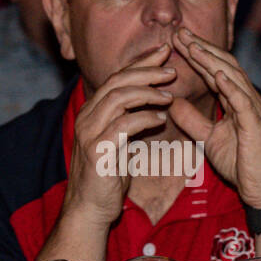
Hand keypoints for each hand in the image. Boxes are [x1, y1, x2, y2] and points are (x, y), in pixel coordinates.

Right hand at [62, 44, 176, 226]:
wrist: (90, 208)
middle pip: (117, 81)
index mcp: (94, 112)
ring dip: (147, 93)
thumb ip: (132, 123)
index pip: (117, 77)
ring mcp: (91, 132)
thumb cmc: (109, 177)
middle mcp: (88, 116)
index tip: (164, 52)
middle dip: (145, 70)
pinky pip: (122, 126)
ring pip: (118, 98)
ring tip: (170, 94)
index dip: (141, 62)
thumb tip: (156, 109)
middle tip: (171, 66)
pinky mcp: (99, 150)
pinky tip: (161, 118)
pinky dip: (143, 118)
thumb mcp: (121, 144)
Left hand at [168, 27, 260, 209]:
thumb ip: (192, 120)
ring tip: (192, 45)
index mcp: (236, 102)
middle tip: (180, 32)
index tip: (176, 40)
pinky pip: (244, 102)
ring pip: (233, 78)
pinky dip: (231, 87)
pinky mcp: (256, 126)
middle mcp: (247, 101)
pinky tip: (216, 74)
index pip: (214, 71)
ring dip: (211, 60)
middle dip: (201, 48)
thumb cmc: (243, 165)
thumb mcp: (209, 138)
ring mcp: (254, 112)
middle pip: (223, 66)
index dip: (195, 54)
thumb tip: (172, 103)